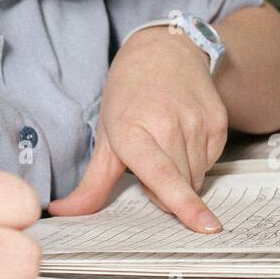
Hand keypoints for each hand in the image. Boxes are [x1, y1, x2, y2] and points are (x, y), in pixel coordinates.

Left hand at [49, 25, 227, 232]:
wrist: (163, 52)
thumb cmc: (128, 96)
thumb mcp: (105, 136)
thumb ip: (91, 183)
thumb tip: (61, 212)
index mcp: (132, 130)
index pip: (160, 174)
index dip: (181, 202)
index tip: (203, 226)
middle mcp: (168, 124)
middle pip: (179, 185)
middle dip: (165, 191)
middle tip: (149, 161)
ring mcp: (197, 121)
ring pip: (197, 177)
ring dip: (183, 177)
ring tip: (166, 145)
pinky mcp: (219, 120)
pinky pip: (211, 162)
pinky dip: (197, 161)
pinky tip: (184, 137)